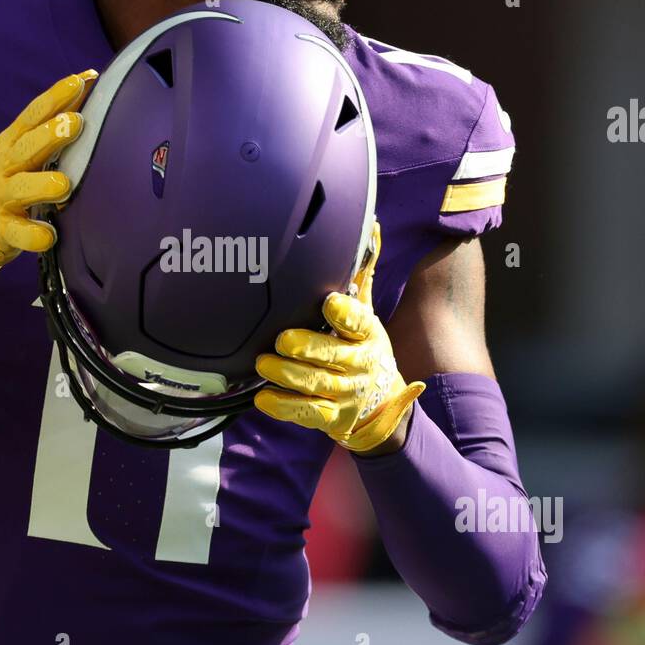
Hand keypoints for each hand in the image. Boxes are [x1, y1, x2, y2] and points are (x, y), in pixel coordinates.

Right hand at [0, 71, 96, 272]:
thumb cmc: (14, 173)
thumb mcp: (26, 143)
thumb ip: (54, 118)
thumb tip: (89, 79)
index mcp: (14, 141)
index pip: (34, 114)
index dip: (55, 97)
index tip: (79, 82)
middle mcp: (7, 165)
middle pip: (27, 147)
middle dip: (49, 135)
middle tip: (75, 123)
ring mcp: (4, 197)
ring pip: (22, 189)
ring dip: (41, 186)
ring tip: (63, 186)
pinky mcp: (5, 228)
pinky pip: (18, 233)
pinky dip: (32, 236)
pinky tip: (48, 235)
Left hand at [254, 221, 425, 453]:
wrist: (381, 406)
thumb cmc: (362, 349)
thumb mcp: (367, 315)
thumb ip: (361, 276)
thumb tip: (371, 227)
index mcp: (366, 334)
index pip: (360, 322)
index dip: (345, 312)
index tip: (328, 301)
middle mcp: (359, 364)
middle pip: (333, 355)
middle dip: (307, 348)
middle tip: (281, 340)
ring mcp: (346, 394)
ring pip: (317, 385)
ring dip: (288, 376)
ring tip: (263, 365)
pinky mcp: (331, 418)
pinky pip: (307, 414)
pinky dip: (285, 407)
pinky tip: (264, 398)